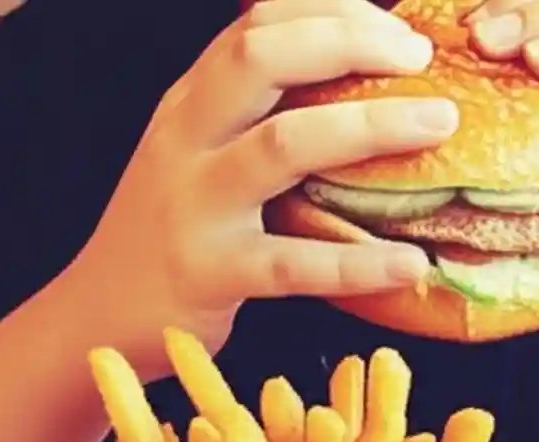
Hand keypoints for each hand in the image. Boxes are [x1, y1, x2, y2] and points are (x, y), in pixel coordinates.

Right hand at [66, 0, 459, 369]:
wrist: (99, 315)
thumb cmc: (170, 228)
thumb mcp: (196, 151)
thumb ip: (253, 111)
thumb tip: (353, 71)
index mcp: (191, 102)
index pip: (257, 21)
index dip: (332, 11)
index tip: (398, 29)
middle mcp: (187, 139)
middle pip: (261, 56)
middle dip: (349, 41)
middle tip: (419, 58)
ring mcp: (193, 205)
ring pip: (282, 144)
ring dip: (370, 126)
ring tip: (440, 125)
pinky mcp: (209, 274)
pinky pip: (293, 264)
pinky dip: (357, 261)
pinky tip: (409, 263)